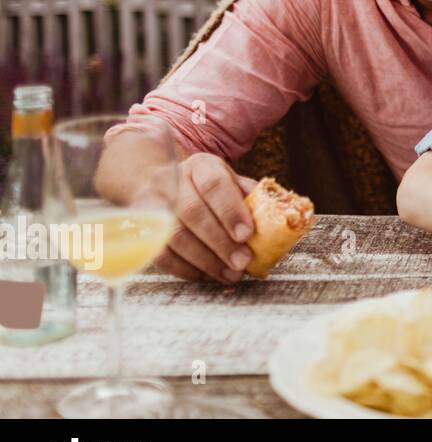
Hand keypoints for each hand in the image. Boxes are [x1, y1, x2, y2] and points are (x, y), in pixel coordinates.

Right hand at [154, 153, 256, 283]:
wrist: (165, 185)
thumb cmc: (211, 190)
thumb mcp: (233, 183)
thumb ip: (251, 198)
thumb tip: (278, 218)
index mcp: (202, 166)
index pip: (214, 184)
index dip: (230, 210)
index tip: (247, 234)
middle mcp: (173, 181)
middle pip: (192, 212)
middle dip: (220, 242)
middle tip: (242, 262)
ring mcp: (153, 204)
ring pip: (173, 236)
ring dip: (204, 260)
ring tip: (229, 274)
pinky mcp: (142, 229)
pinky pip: (160, 253)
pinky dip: (185, 269)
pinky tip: (207, 275)